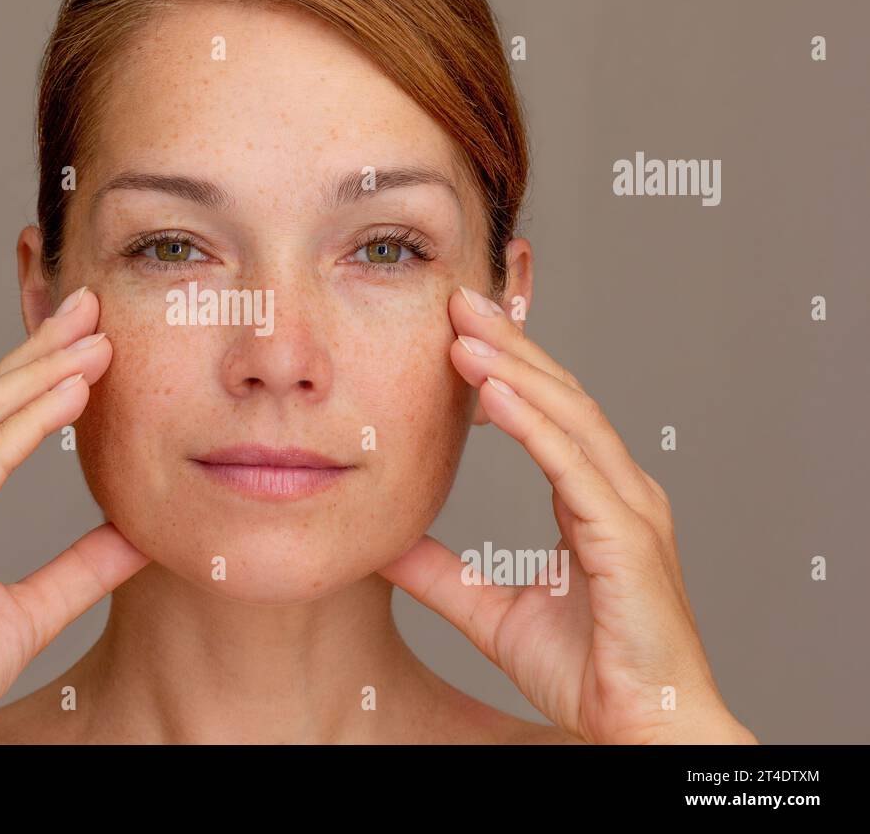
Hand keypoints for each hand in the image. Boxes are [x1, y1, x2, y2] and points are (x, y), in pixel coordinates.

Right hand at [0, 286, 148, 743]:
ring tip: (98, 335)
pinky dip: (32, 421)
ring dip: (46, 370)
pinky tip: (74, 391)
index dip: (35, 372)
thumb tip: (137, 536)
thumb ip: (80, 569)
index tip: (83, 338)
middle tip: (91, 304)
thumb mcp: (29, 612)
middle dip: (41, 346)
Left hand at [379, 284, 756, 744]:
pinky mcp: (627, 538)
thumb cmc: (590, 671)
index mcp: (593, 500)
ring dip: (514, 370)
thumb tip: (386, 545)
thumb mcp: (492, 612)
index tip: (458, 328)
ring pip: (568, 419)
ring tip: (463, 330)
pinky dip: (534, 427)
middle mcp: (618, 491)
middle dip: (508, 344)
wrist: (641, 728)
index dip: (507, 366)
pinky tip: (493, 394)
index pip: (548, 413)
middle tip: (458, 298)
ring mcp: (628, 510)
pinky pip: (574, 469)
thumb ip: (443, 575)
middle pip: (559, 397)